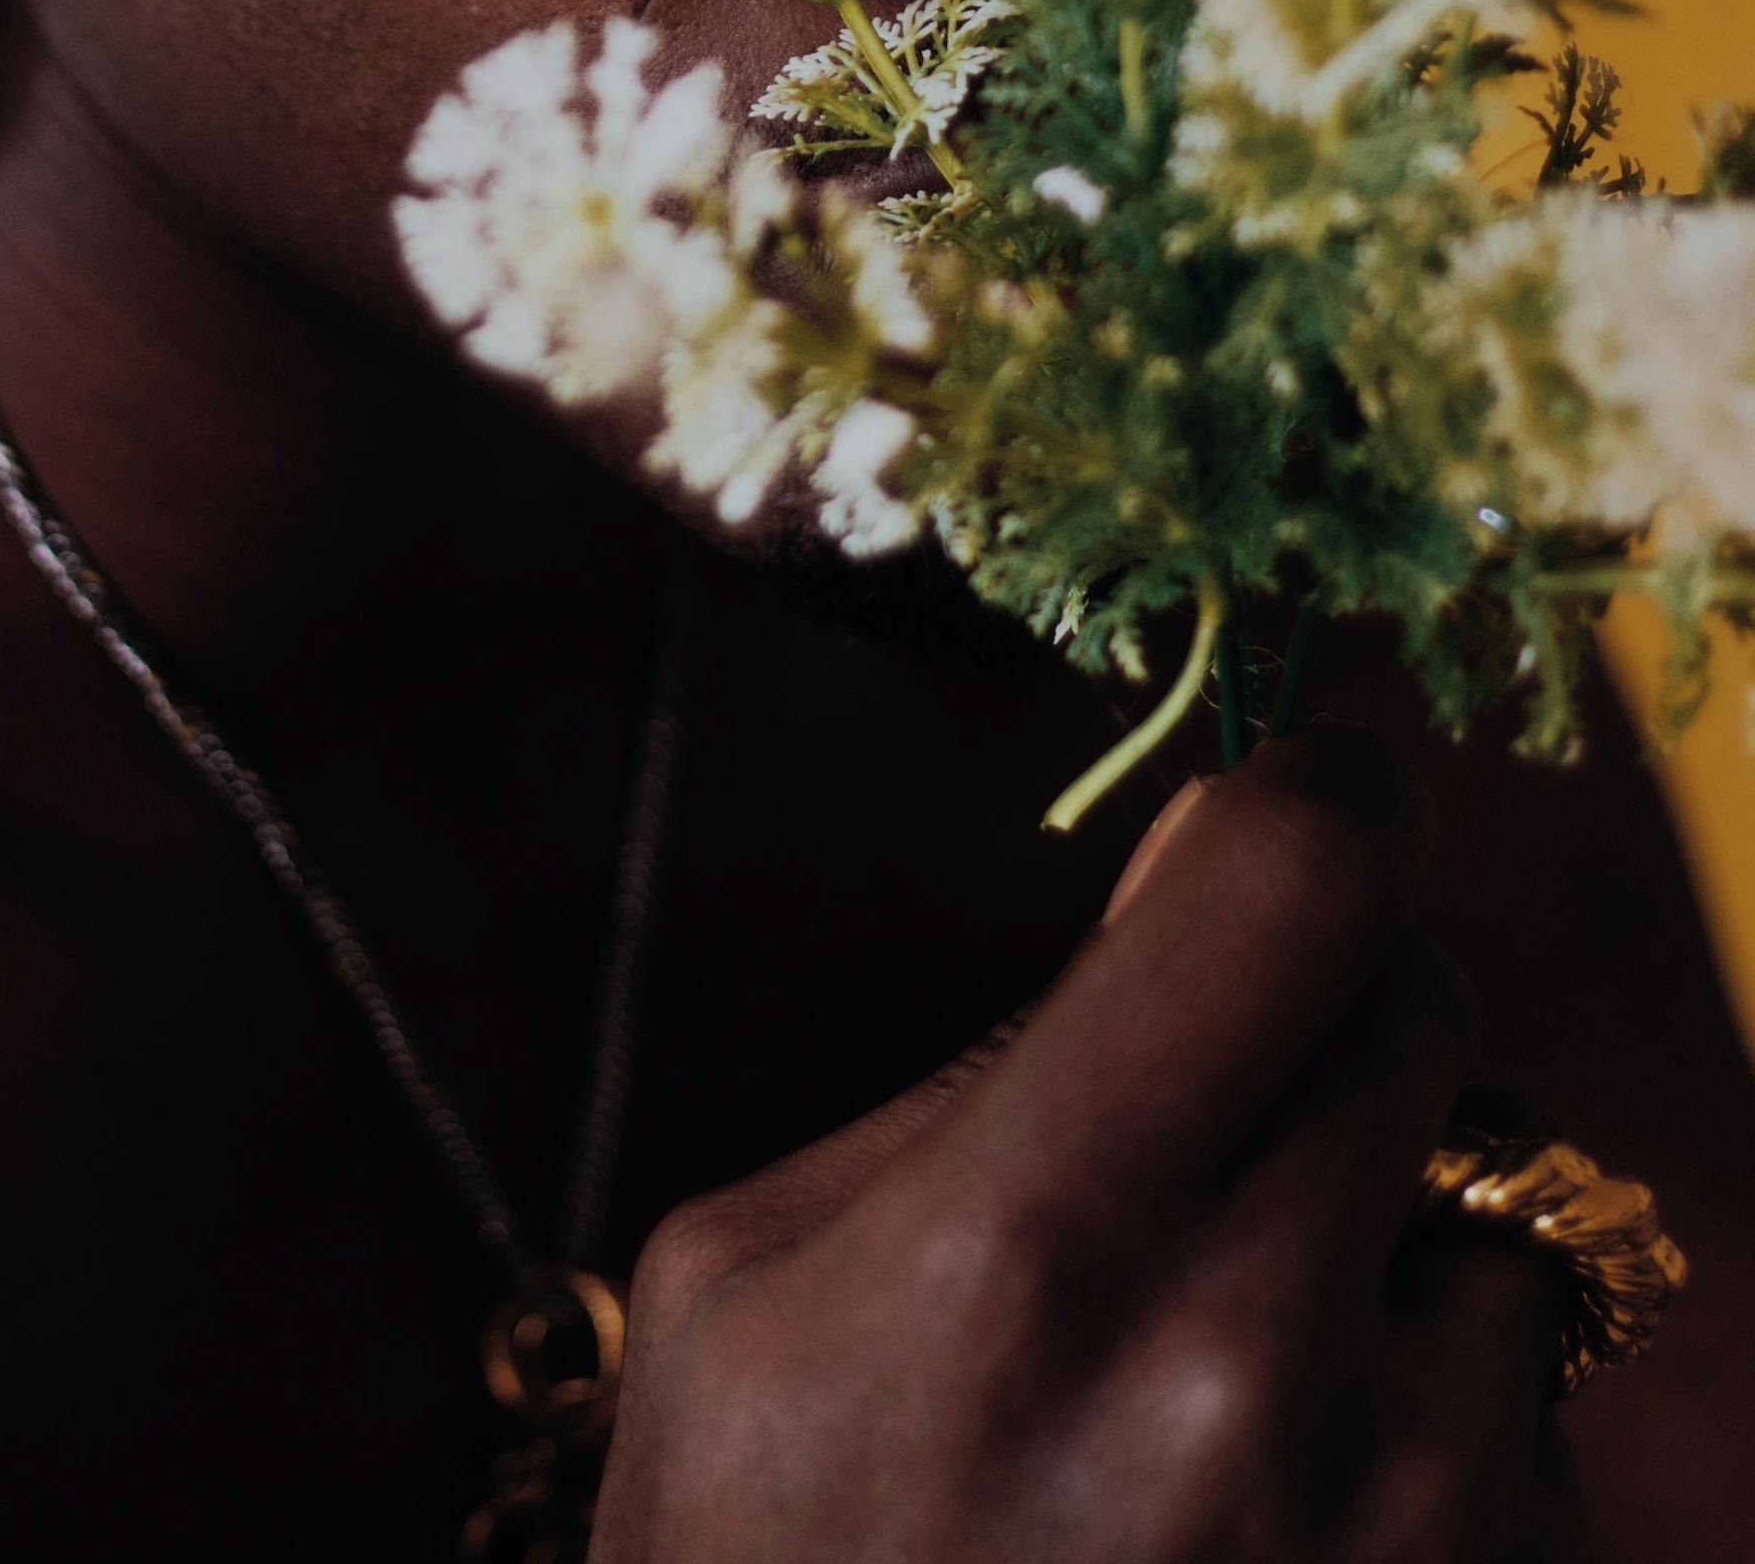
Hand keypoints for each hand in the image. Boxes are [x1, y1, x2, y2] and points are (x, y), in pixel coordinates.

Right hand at [595, 730, 1581, 1561]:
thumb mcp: (751, 1283)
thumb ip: (980, 1081)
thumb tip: (1190, 898)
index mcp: (1030, 1244)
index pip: (1297, 882)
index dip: (1321, 789)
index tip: (1304, 786)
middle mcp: (1246, 1374)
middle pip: (1421, 1004)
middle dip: (1339, 1004)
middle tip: (1232, 1085)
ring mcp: (1397, 1529)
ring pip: (1504, 1226)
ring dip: (1401, 1243)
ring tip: (1235, 1372)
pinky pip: (1523, 1432)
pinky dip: (1434, 1429)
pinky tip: (1280, 1521)